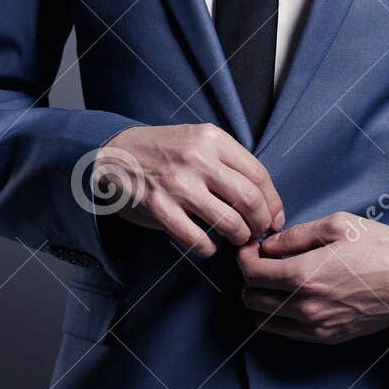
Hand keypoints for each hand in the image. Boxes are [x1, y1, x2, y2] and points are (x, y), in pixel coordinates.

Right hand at [92, 124, 283, 259]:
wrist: (113, 155)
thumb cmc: (162, 151)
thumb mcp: (197, 140)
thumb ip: (228, 161)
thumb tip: (265, 199)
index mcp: (212, 139)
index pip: (258, 175)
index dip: (273, 202)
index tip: (274, 218)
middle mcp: (197, 159)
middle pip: (249, 200)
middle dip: (260, 223)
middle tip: (258, 232)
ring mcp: (178, 184)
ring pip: (229, 222)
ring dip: (239, 237)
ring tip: (235, 238)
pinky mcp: (159, 208)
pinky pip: (198, 240)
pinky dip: (210, 250)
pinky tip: (208, 245)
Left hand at [236, 212, 388, 344]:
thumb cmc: (380, 248)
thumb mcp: (338, 225)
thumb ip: (296, 235)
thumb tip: (269, 245)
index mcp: (304, 275)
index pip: (250, 272)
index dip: (243, 257)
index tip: (251, 247)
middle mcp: (304, 306)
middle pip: (250, 297)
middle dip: (249, 277)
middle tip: (262, 261)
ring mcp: (315, 326)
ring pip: (262, 319)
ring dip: (260, 299)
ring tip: (275, 280)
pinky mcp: (326, 337)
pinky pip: (283, 332)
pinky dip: (275, 316)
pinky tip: (289, 298)